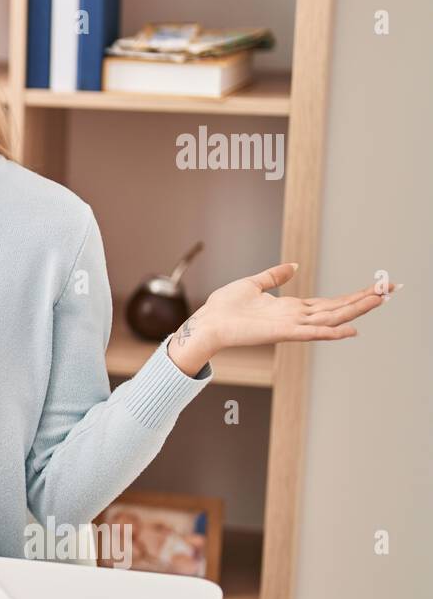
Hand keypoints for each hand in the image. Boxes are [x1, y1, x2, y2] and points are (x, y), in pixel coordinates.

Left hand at [166, 263, 400, 375]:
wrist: (208, 321)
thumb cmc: (225, 307)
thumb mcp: (253, 284)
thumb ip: (274, 276)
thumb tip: (292, 266)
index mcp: (292, 308)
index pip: (331, 302)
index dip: (354, 295)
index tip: (375, 287)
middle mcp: (297, 318)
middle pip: (339, 308)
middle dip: (365, 300)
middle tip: (391, 290)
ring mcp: (291, 326)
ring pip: (332, 318)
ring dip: (356, 309)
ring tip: (380, 300)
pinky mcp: (282, 332)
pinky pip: (311, 332)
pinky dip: (332, 332)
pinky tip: (351, 329)